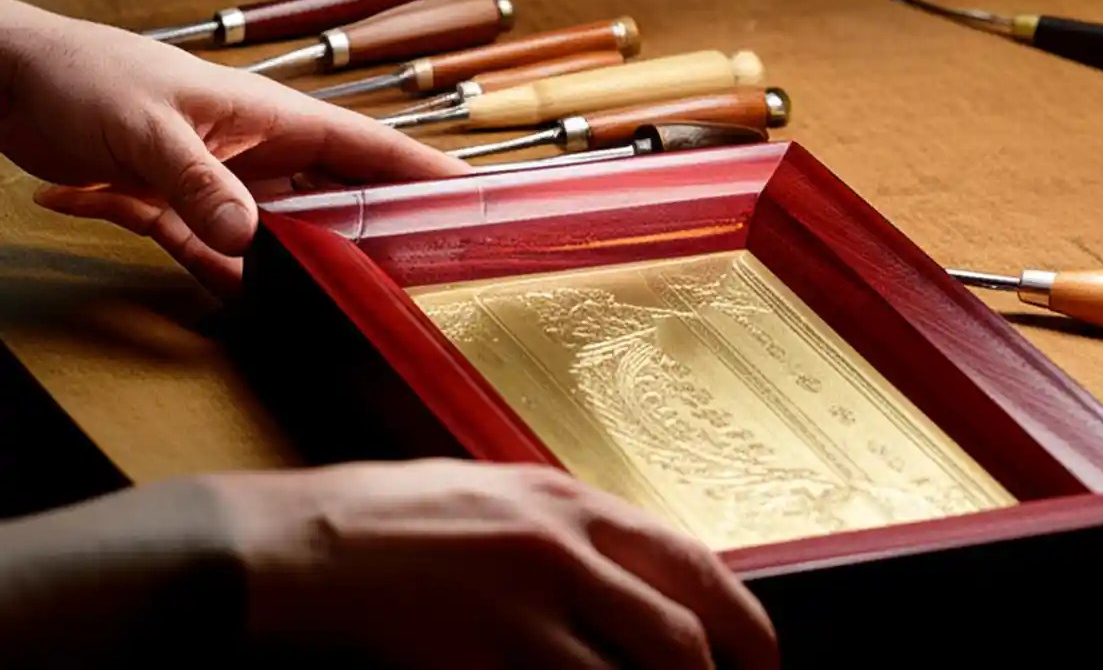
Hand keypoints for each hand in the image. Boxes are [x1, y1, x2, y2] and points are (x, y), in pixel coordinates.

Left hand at [0, 0, 468, 295]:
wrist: (9, 82)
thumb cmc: (83, 75)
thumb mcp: (148, 130)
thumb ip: (200, 185)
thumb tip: (249, 241)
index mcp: (273, 119)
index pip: (369, 149)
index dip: (423, 175)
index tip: (471, 202)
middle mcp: (261, 153)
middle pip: (341, 201)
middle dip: (376, 237)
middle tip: (417, 279)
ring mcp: (225, 183)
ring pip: (286, 236)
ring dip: (299, 267)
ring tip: (335, 302)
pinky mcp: (185, 208)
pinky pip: (224, 253)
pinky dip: (228, 274)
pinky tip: (239, 293)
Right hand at [210, 459, 779, 668]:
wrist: (294, 548)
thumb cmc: (379, 519)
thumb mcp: (487, 497)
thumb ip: (559, 533)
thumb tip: (615, 576)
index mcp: (564, 502)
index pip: (688, 559)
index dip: (739, 618)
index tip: (760, 658)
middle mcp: (560, 547)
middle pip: (678, 634)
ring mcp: (525, 605)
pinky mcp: (487, 655)